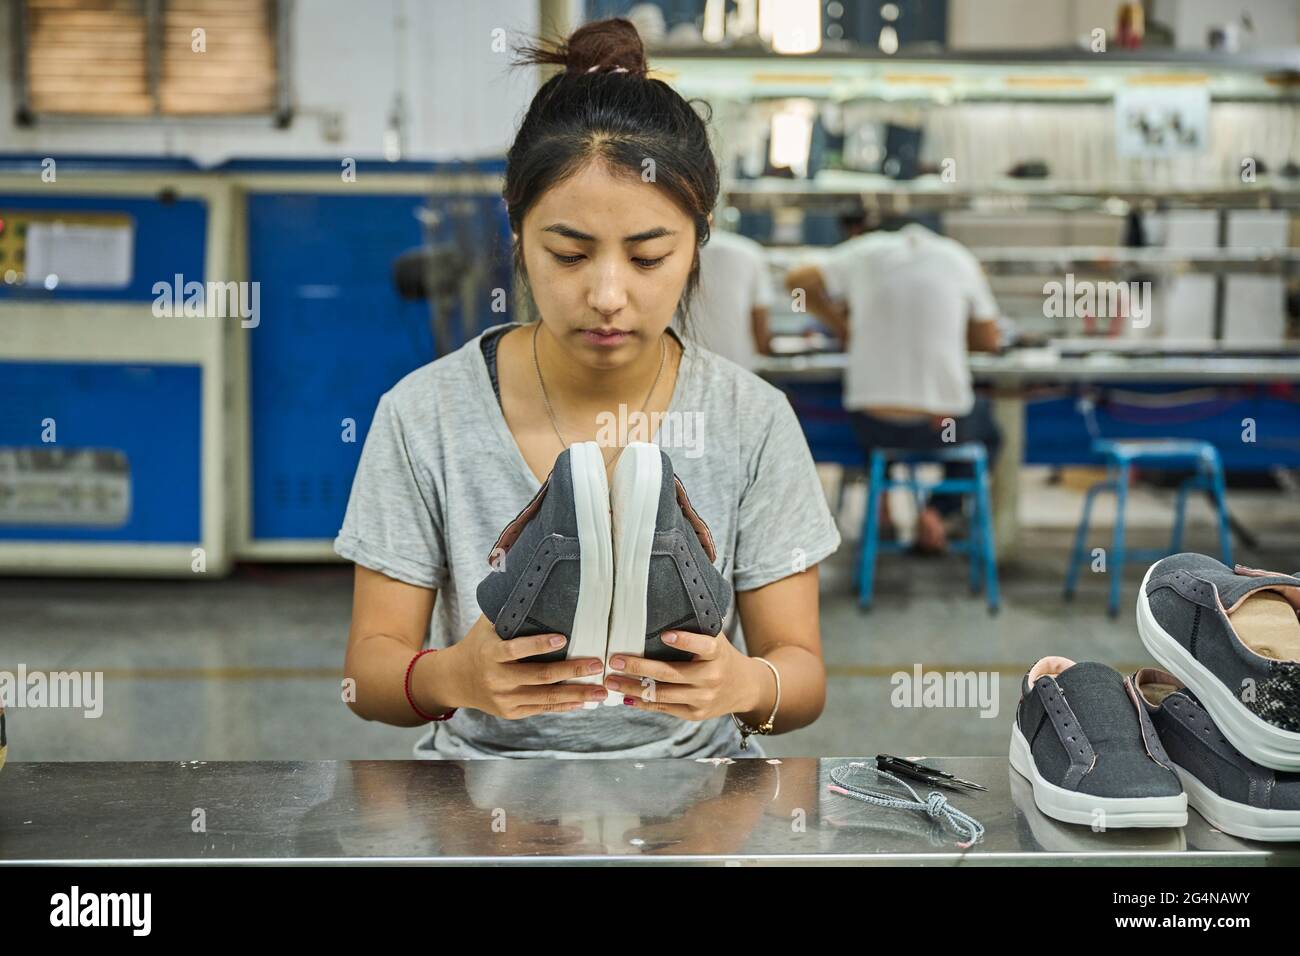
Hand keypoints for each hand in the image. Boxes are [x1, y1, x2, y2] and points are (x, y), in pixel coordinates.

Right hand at [444, 614, 608, 718]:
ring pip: (546, 698)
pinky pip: (543, 709)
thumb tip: (528, 576)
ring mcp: (505, 699)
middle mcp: (497, 679)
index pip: (515, 650)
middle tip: (596, 663)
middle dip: (571, 671)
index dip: (539, 645)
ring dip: (577, 695)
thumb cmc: (479, 644)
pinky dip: (565, 706)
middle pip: (540, 677)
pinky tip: (585, 701)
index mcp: (491, 654)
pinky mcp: (512, 712)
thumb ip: (506, 606)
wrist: (455, 680)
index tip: (563, 638)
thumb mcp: (486, 625)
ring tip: (601, 689)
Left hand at [602, 631, 760, 720]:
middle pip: (670, 673)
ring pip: (661, 694)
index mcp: (717, 654)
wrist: (745, 688)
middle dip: (638, 666)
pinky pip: (663, 709)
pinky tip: (625, 697)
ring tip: (611, 680)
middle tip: (615, 659)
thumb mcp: (716, 639)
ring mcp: (702, 699)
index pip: (703, 646)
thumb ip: (695, 629)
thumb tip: (661, 607)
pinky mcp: (695, 715)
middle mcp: (711, 678)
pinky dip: (642, 702)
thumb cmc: (720, 657)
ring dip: (632, 687)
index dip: (684, 641)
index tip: (664, 635)